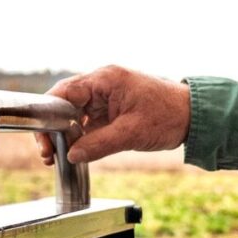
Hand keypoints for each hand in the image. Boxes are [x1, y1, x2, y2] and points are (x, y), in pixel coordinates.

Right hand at [35, 65, 191, 164]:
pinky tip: (73, 153)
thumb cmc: (168, 116)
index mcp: (105, 79)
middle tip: (47, 154)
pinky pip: (87, 121)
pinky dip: (79, 136)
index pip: (63, 93)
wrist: (194, 116)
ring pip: (74, 114)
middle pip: (64, 103)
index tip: (42, 138)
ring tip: (56, 158)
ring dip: (64, 135)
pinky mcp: (111, 109)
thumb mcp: (132, 134)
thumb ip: (99, 144)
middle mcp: (101, 83)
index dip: (48, 116)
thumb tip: (72, 155)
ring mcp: (106, 96)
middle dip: (53, 129)